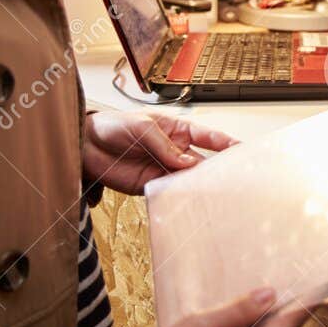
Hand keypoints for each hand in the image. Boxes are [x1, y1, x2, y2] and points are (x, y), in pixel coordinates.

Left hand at [81, 111, 235, 195]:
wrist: (84, 144)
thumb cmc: (113, 126)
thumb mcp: (142, 127)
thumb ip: (164, 145)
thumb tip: (187, 162)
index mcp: (177, 131)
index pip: (208, 138)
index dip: (226, 144)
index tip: (243, 150)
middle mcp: (174, 151)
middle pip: (202, 162)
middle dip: (216, 170)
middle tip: (232, 179)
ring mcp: (163, 169)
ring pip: (188, 179)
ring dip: (199, 186)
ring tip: (212, 194)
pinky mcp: (150, 186)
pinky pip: (170, 192)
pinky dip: (179, 197)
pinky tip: (187, 200)